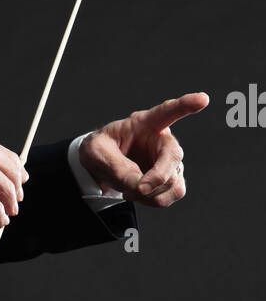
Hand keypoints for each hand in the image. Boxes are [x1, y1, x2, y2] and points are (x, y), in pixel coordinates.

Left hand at [78, 92, 208, 205]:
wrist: (101, 166)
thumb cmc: (100, 150)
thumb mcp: (97, 152)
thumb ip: (115, 166)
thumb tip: (138, 185)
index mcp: (144, 123)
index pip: (166, 112)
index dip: (185, 105)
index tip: (203, 99)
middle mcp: (162, 140)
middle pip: (173, 156)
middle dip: (157, 177)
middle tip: (137, 189)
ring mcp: (169, 160)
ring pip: (174, 180)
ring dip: (152, 193)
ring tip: (130, 191)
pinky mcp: (172, 178)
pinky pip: (174, 193)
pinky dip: (156, 200)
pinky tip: (140, 195)